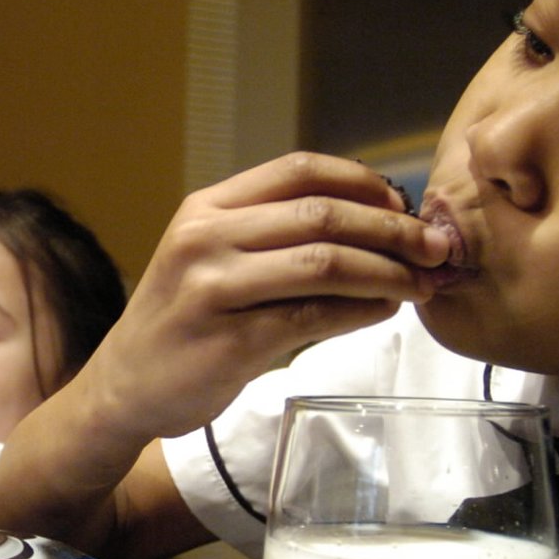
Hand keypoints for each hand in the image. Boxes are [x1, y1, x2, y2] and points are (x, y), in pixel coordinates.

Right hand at [76, 151, 449, 442]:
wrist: (122, 387)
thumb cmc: (182, 321)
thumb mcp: (212, 258)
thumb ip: (276, 236)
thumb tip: (380, 226)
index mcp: (206, 208)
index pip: (300, 170)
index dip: (363, 182)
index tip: (404, 205)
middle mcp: (205, 238)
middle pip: (322, 214)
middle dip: (393, 229)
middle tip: (436, 246)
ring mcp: (214, 289)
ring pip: (324, 263)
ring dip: (387, 271)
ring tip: (422, 282)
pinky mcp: (229, 342)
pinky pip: (314, 317)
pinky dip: (362, 312)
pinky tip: (386, 311)